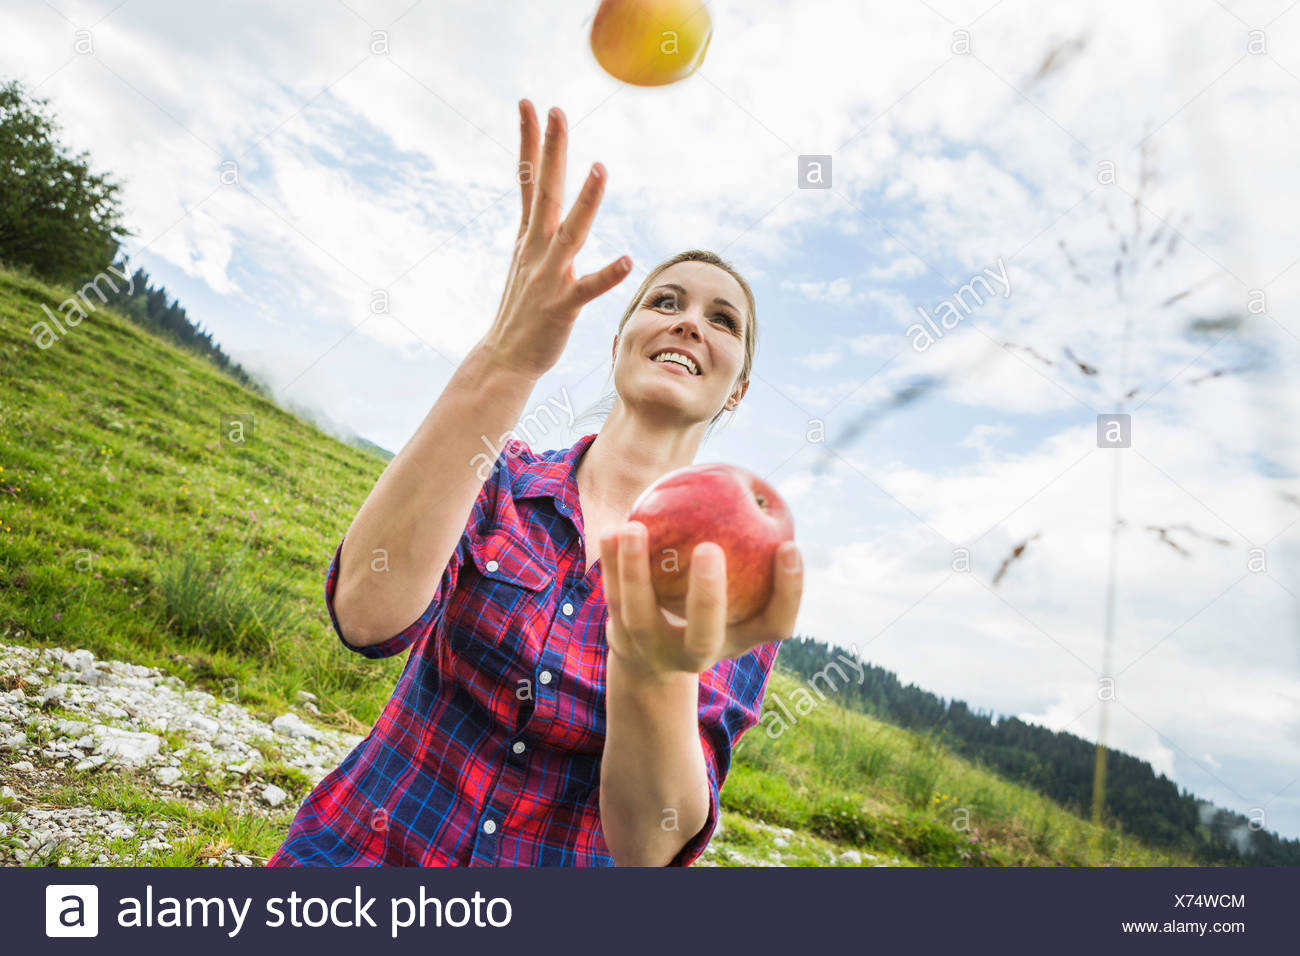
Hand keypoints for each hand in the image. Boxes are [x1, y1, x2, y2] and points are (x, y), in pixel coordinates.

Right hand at [480, 100, 631, 379]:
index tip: (529, 104)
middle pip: (545, 191)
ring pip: (570, 231)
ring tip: (601, 168)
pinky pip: (588, 287)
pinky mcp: (563, 306)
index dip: (529, 142)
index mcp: (528, 238)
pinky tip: (626, 260)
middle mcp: (536, 250)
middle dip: (552, 150)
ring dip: (586, 200)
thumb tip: (540, 202)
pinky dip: (606, 274)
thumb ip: (535, 229)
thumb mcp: (523, 260)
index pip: (528, 180)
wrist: (504, 358)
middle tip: (558, 110)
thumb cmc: (522, 311)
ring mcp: (548, 277)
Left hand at [599, 521, 803, 677]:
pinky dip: (610, 563)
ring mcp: (654, 650)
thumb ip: (749, 545)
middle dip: (707, 597)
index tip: (790, 546)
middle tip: (710, 549)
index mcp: (740, 639)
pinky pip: (612, 596)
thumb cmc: (711, 602)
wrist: (654, 655)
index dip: (790, 591)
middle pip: (704, 635)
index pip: (776, 623)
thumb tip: (760, 491)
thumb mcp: (739, 585)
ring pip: (640, 617)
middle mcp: (699, 653)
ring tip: (634, 526)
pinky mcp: (621, 637)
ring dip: (635, 571)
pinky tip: (611, 529)